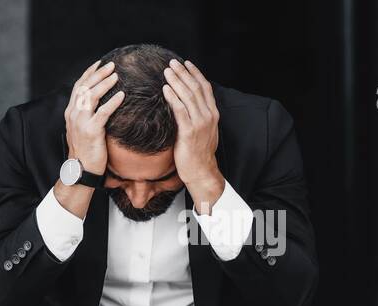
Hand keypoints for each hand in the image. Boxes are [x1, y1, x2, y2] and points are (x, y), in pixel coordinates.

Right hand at [63, 60, 124, 174]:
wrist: (81, 169)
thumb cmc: (86, 149)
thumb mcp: (83, 128)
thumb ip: (88, 113)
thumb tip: (101, 101)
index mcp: (71, 112)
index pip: (78, 87)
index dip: (89, 73)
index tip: (100, 63)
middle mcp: (73, 114)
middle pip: (84, 87)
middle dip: (98, 74)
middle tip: (112, 64)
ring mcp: (81, 123)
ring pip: (91, 96)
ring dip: (104, 83)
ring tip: (116, 75)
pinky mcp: (91, 131)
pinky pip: (103, 112)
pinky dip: (112, 102)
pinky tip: (122, 95)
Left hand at [163, 58, 223, 211]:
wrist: (201, 171)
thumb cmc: (197, 152)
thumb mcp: (201, 131)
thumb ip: (196, 116)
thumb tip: (186, 106)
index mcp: (212, 113)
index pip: (204, 87)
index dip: (195, 73)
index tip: (186, 63)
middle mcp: (208, 115)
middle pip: (196, 88)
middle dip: (184, 73)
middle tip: (172, 62)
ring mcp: (200, 123)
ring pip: (188, 96)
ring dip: (177, 81)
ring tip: (166, 71)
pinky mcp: (190, 131)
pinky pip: (180, 111)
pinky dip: (173, 98)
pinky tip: (165, 89)